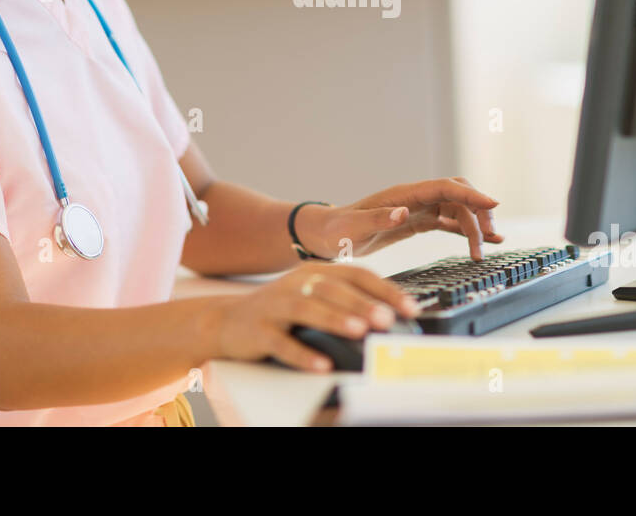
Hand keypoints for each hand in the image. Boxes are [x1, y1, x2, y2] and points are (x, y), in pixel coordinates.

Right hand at [208, 262, 421, 371]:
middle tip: (386, 318)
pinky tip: (322, 363)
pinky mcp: (258, 330)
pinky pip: (282, 343)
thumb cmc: (281, 311)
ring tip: (359, 331)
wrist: (226, 320)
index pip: (356, 274)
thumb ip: (345, 302)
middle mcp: (296, 284)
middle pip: (333, 289)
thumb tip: (390, 317)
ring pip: (308, 309)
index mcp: (315, 272)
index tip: (409, 307)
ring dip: (335, 320)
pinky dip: (303, 353)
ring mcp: (275, 306)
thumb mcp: (313, 297)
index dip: (384, 289)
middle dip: (362, 304)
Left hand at [303, 177, 502, 261]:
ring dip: (474, 226)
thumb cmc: (337, 230)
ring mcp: (418, 209)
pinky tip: (481, 242)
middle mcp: (416, 198)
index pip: (446, 187)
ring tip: (484, 250)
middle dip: (478, 212)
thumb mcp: (354, 228)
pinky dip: (466, 231)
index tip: (494, 204)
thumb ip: (378, 219)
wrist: (327, 235)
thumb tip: (404, 212)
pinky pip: (449, 222)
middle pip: (458, 196)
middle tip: (488, 240)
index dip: (471, 194)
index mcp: (405, 194)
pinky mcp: (417, 222)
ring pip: (457, 210)